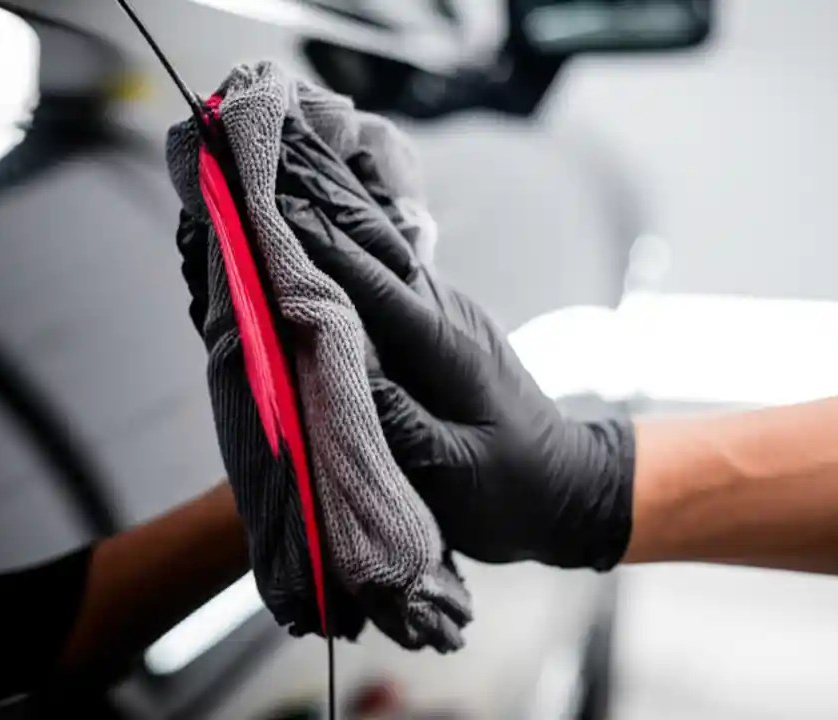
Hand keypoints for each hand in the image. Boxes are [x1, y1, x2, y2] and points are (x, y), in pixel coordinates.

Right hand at [280, 194, 635, 569]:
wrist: (569, 486)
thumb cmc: (510, 491)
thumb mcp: (455, 472)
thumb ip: (399, 420)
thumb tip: (337, 365)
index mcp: (446, 348)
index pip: (372, 284)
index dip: (320, 246)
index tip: (270, 205)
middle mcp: (444, 314)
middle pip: (375, 246)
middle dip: (321, 199)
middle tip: (267, 153)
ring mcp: (444, 313)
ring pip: (380, 249)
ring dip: (335, 207)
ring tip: (289, 160)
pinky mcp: (438, 324)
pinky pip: (387, 271)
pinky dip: (354, 237)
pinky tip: (334, 204)